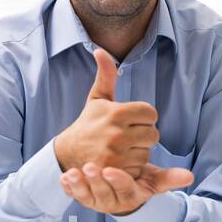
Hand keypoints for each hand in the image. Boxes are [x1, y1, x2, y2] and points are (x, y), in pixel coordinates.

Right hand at [52, 48, 159, 178]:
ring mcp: (117, 154)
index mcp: (116, 112)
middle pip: (153, 134)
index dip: (144, 117)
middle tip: (127, 137)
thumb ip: (106, 76)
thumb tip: (100, 50)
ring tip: (122, 150)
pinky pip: (140, 167)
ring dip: (138, 152)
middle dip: (143, 136)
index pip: (150, 113)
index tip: (131, 121)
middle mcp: (117, 133)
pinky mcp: (116, 171)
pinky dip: (133, 167)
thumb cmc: (88, 124)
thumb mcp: (97, 99)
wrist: (68, 154)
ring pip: (147, 152)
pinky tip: (120, 162)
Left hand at [60, 162, 194, 215]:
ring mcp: (96, 201)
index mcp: (131, 196)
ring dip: (79, 184)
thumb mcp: (151, 179)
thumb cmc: (136, 180)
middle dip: (96, 181)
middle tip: (89, 167)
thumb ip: (168, 178)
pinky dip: (68, 187)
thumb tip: (189, 177)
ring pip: (87, 195)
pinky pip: (73, 194)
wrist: (115, 188)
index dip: (119, 181)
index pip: (126, 190)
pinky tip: (63, 177)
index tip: (111, 170)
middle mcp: (113, 201)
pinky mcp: (81, 196)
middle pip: (104, 193)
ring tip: (73, 172)